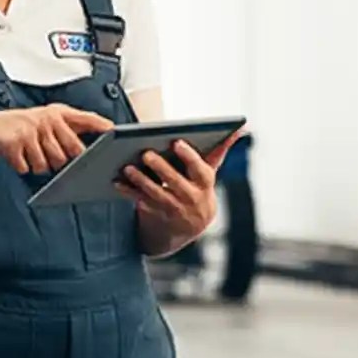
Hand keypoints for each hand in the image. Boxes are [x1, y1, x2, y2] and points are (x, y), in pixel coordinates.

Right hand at [0, 104, 112, 174]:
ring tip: (29, 153)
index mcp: (58, 113)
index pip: (87, 119)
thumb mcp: (46, 124)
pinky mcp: (14, 143)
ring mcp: (30, 129)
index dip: (102, 127)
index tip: (116, 134)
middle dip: (62, 160)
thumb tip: (92, 154)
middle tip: (48, 153)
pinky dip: (22, 167)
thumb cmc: (24, 130)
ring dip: (39, 165)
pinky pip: (28, 168)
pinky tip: (17, 156)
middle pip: (70, 152)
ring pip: (48, 164)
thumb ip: (68, 133)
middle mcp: (46, 118)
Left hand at [115, 130, 244, 242]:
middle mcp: (191, 199)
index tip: (176, 142)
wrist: (186, 228)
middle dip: (161, 168)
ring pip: (156, 195)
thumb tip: (240, 129)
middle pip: (176, 182)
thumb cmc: (196, 189)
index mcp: (205, 184)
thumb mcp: (208, 173)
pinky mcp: (156, 216)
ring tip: (127, 166)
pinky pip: (141, 202)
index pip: (201, 169)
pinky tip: (117, 181)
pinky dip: (129, 192)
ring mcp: (174, 210)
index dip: (189, 157)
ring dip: (141, 181)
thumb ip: (219, 151)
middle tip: (145, 152)